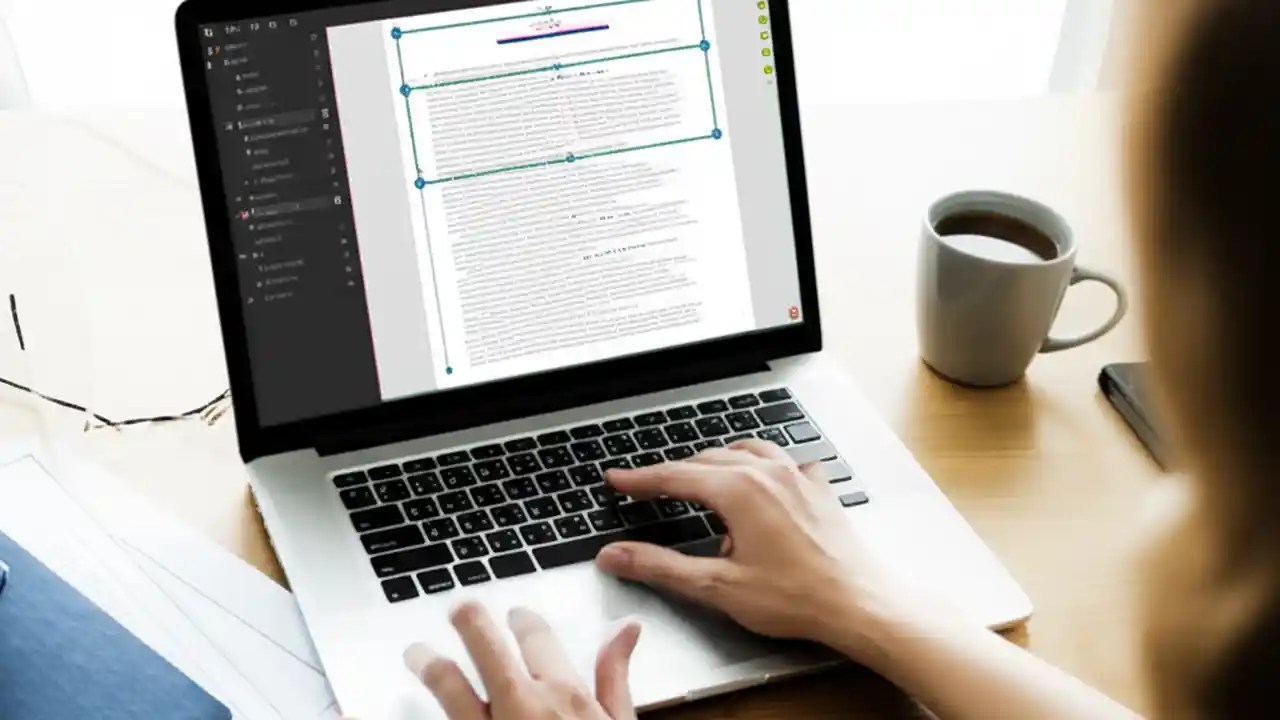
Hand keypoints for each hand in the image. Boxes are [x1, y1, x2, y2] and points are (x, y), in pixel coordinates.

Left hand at [403, 602, 640, 718]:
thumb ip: (614, 677)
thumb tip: (625, 631)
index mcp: (563, 693)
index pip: (536, 639)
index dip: (524, 622)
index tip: (517, 617)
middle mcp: (521, 706)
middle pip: (485, 646)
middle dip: (470, 622)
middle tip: (460, 609)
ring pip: (449, 684)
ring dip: (431, 663)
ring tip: (417, 653)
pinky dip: (410, 718)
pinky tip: (388, 712)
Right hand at [596, 440, 906, 653]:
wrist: (857, 603)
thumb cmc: (796, 597)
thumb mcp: (717, 586)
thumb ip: (660, 567)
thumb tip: (617, 556)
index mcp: (739, 491)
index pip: (674, 476)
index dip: (640, 479)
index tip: (617, 479)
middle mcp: (768, 473)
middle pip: (706, 460)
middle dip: (673, 472)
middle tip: (649, 485)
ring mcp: (797, 476)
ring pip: (745, 452)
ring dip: (716, 461)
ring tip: (700, 477)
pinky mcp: (818, 488)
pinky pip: (784, 461)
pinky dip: (762, 464)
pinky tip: (762, 480)